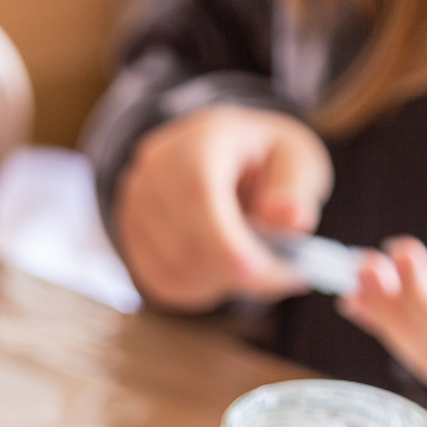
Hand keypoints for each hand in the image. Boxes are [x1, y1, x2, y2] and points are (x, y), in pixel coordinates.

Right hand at [114, 104, 332, 311]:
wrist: (222, 158)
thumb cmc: (264, 160)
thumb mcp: (298, 161)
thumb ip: (297, 191)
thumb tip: (291, 218)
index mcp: (202, 138)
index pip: (197, 192)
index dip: (223, 240)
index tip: (256, 271)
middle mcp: (154, 168)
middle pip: (183, 238)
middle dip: (235, 270)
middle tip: (284, 277)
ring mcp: (134, 204)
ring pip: (174, 267)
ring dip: (222, 281)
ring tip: (257, 266)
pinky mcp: (128, 237)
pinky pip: (163, 282)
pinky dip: (201, 288)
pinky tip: (224, 269)